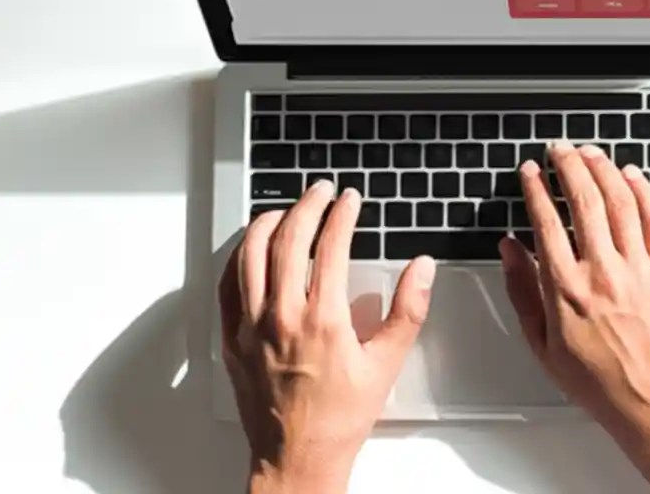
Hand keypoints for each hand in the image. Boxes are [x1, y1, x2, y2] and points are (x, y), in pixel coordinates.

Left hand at [218, 180, 436, 493]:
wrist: (297, 457)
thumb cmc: (338, 418)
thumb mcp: (387, 363)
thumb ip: (409, 309)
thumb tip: (421, 269)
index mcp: (323, 319)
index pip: (331, 245)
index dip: (343, 214)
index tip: (350, 200)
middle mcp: (281, 317)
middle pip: (288, 239)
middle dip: (307, 205)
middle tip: (321, 192)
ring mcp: (250, 326)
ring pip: (251, 254)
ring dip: (269, 222)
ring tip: (285, 210)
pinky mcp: (231, 339)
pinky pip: (227, 284)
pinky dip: (239, 257)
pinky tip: (252, 248)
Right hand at [499, 142, 649, 435]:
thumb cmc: (597, 381)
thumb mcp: (542, 344)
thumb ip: (522, 291)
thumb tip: (509, 249)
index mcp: (566, 290)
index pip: (546, 221)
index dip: (534, 188)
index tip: (529, 172)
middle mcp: (602, 273)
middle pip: (584, 200)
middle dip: (568, 166)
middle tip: (559, 150)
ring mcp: (638, 270)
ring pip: (620, 202)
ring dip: (603, 170)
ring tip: (590, 153)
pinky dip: (643, 192)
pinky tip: (631, 176)